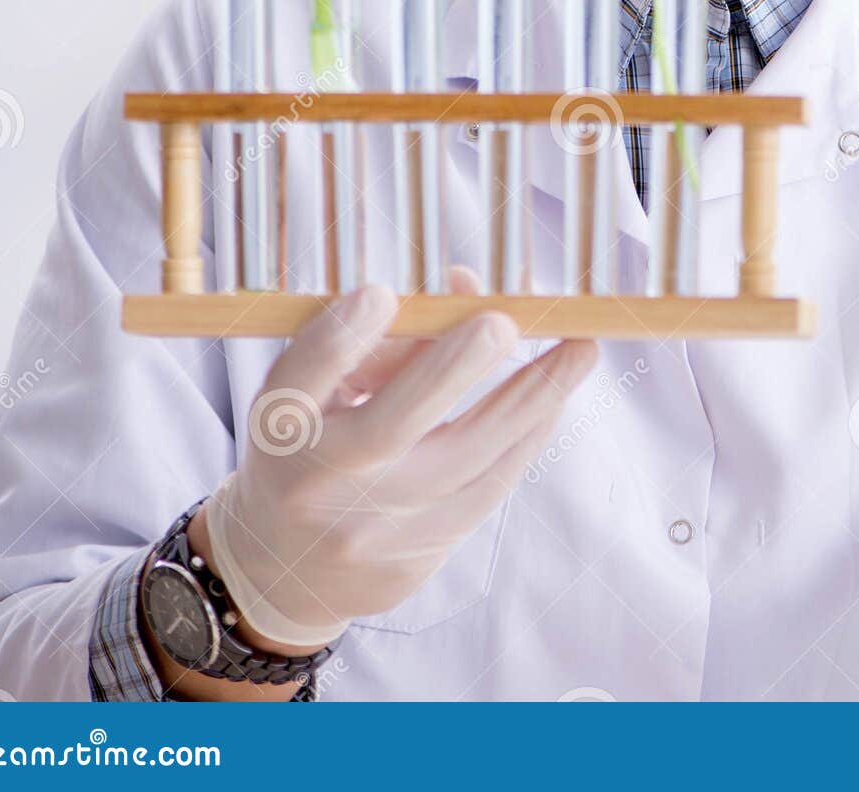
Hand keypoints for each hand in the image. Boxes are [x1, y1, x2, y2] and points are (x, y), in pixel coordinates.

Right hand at [202, 270, 595, 647]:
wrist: (284, 571)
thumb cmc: (312, 447)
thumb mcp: (319, 392)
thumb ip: (385, 339)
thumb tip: (469, 286)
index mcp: (277, 428)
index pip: (299, 381)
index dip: (337, 339)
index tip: (379, 293)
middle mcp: (314, 485)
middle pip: (386, 428)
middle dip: (450, 370)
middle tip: (503, 323)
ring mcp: (365, 533)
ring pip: (464, 461)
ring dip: (532, 399)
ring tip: (581, 349)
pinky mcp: (411, 564)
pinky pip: (486, 490)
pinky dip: (527, 436)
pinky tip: (557, 396)